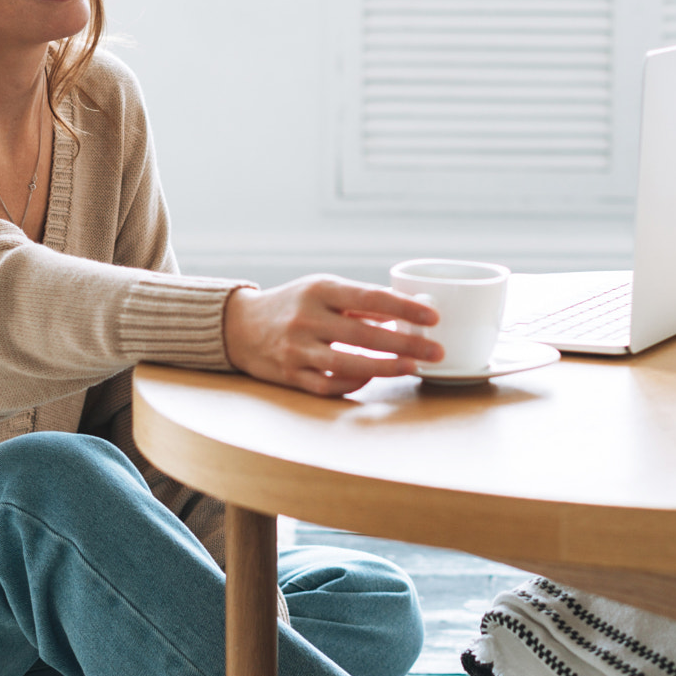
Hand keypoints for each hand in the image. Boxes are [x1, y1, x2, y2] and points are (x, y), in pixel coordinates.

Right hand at [223, 275, 443, 395]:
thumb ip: (359, 300)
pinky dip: (355, 383)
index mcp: (320, 290)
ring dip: (386, 368)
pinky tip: (373, 378)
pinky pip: (329, 386)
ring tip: (414, 368)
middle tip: (435, 351)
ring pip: (349, 364)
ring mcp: (297, 350)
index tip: (433, 317)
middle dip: (406, 344)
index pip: (370, 298)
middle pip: (365, 334)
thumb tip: (408, 310)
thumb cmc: (294, 304)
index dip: (405, 308)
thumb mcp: (322, 290)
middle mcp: (307, 319)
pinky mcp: (290, 375)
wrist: (239, 326)